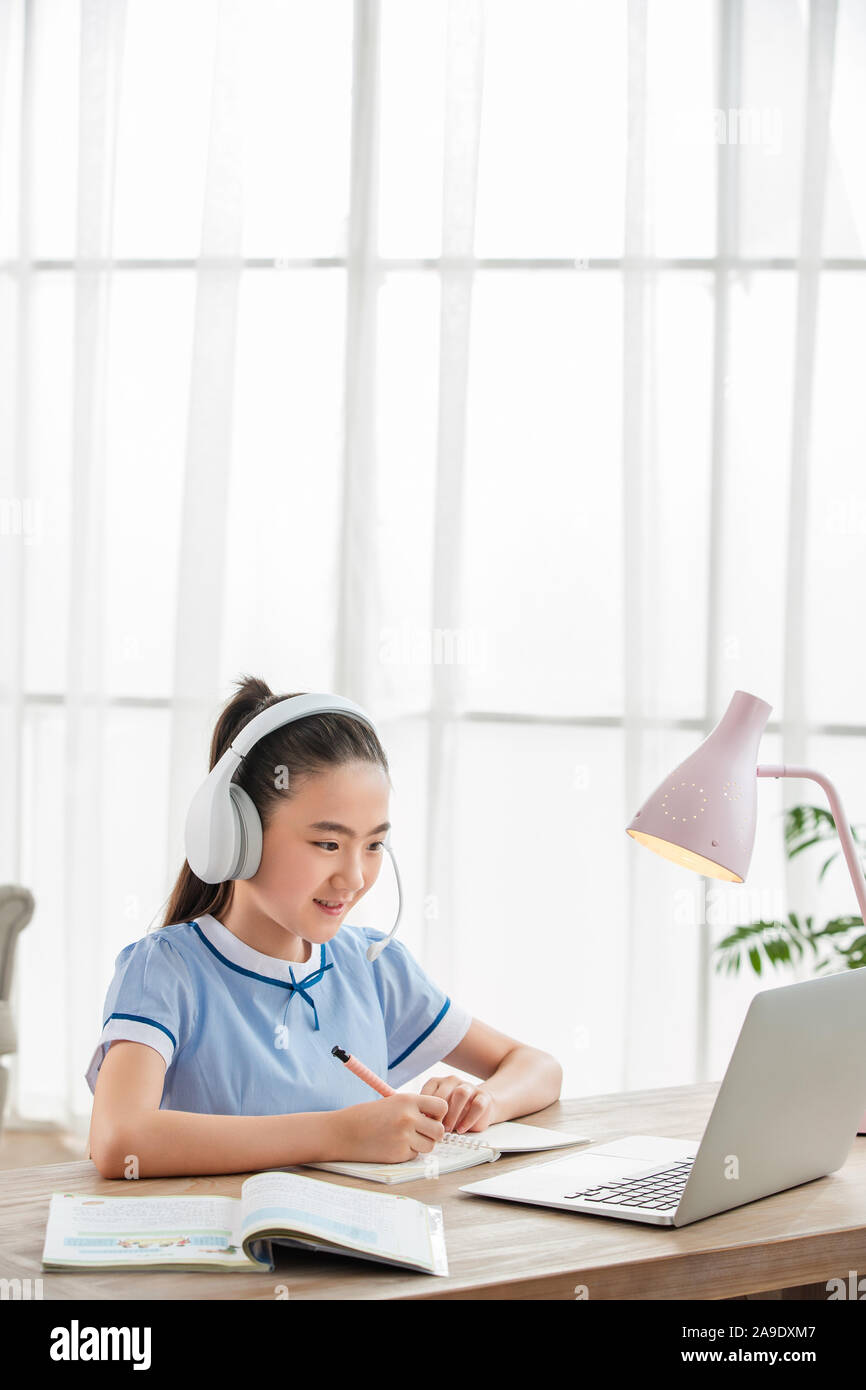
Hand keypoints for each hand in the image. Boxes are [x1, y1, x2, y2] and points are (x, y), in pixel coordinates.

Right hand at [333, 1093, 447, 1163]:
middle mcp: (409, 1118)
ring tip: (405, 1139)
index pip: (442, 1106)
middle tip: (421, 1132)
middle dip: (433, 1134)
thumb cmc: (367, 1116)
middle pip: (440, 1131)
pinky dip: (407, 1153)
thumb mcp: (392, 1103)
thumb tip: (436, 1119)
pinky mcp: (398, 1154)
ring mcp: (404, 1137)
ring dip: (421, 1145)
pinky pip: (414, 1155)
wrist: (343, 1132)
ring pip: (429, 1146)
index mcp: (408, 1100)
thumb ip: (414, 1109)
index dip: (439, 1114)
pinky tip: (393, 1146)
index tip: (430, 1117)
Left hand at [419, 1074, 494, 1133]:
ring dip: (453, 1114)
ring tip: (447, 1129)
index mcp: (440, 1082)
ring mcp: (470, 1087)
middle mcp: (454, 1081)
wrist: (479, 1106)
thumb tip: (417, 1123)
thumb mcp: (438, 1111)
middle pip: (445, 1091)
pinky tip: (461, 1129)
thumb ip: (428, 1113)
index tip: (422, 1120)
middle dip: (438, 1112)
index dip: (425, 1105)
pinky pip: (477, 1105)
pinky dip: (468, 1119)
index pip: (430, 1088)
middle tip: (434, 1127)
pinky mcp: (483, 1097)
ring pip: (461, 1093)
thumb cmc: (453, 1111)